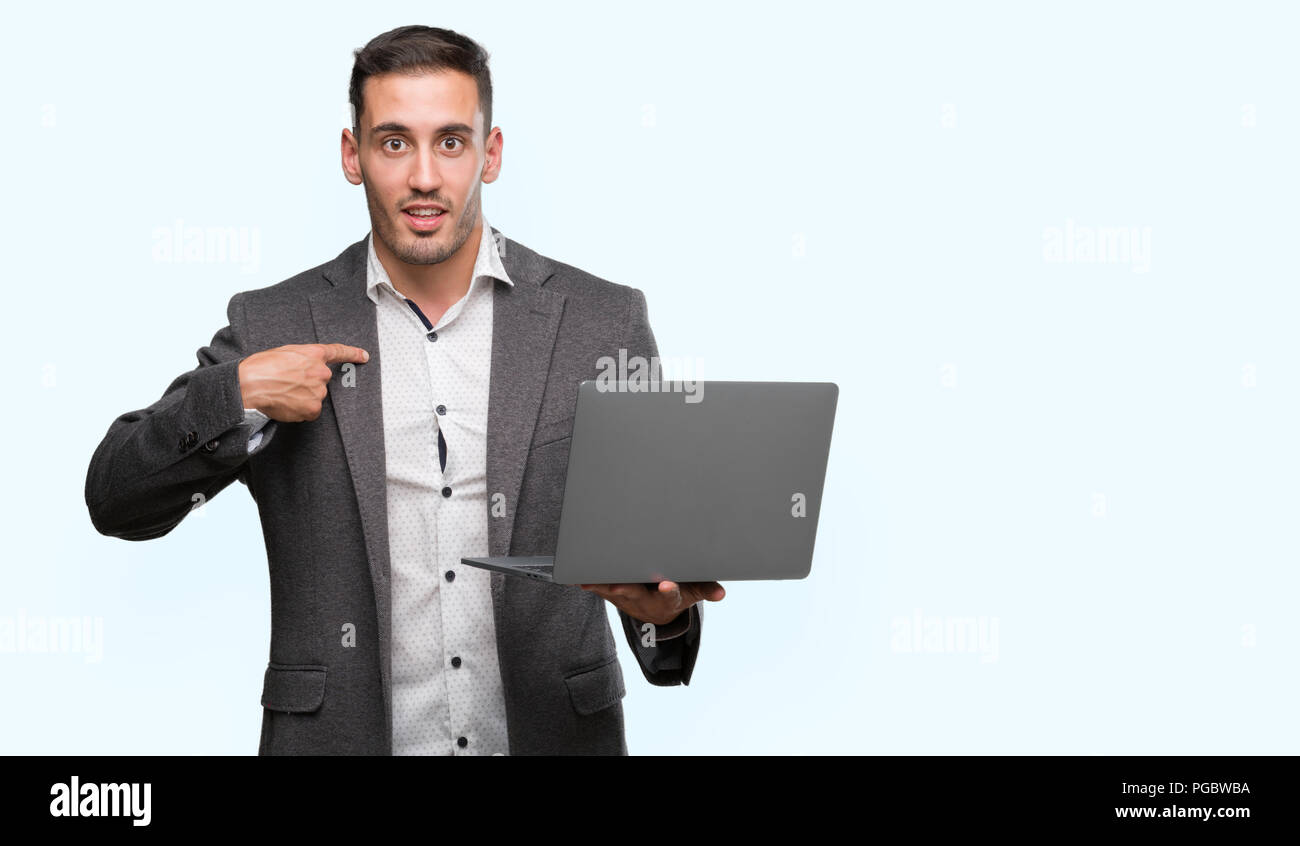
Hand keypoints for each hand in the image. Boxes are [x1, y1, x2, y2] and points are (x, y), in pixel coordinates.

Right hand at [238, 343, 369, 422]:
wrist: (249, 385)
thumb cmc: (260, 368)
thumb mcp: (283, 353)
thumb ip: (302, 358)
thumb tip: (305, 368)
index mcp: (313, 354)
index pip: (338, 352)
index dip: (352, 353)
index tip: (363, 356)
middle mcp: (320, 372)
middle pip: (321, 380)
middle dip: (308, 383)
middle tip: (287, 383)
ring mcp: (318, 391)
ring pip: (315, 396)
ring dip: (303, 397)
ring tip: (283, 393)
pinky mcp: (313, 408)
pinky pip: (310, 411)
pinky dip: (300, 410)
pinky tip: (286, 404)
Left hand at [578, 580, 724, 626]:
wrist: (656, 609)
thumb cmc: (678, 592)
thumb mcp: (695, 591)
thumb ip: (706, 589)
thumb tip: (721, 593)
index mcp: (667, 599)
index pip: (670, 597)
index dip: (669, 591)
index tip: (667, 585)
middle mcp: (644, 600)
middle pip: (635, 594)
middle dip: (627, 589)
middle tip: (617, 585)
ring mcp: (626, 597)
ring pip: (613, 590)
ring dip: (601, 586)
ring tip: (587, 580)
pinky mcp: (612, 592)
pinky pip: (599, 586)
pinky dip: (588, 582)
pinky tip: (574, 577)